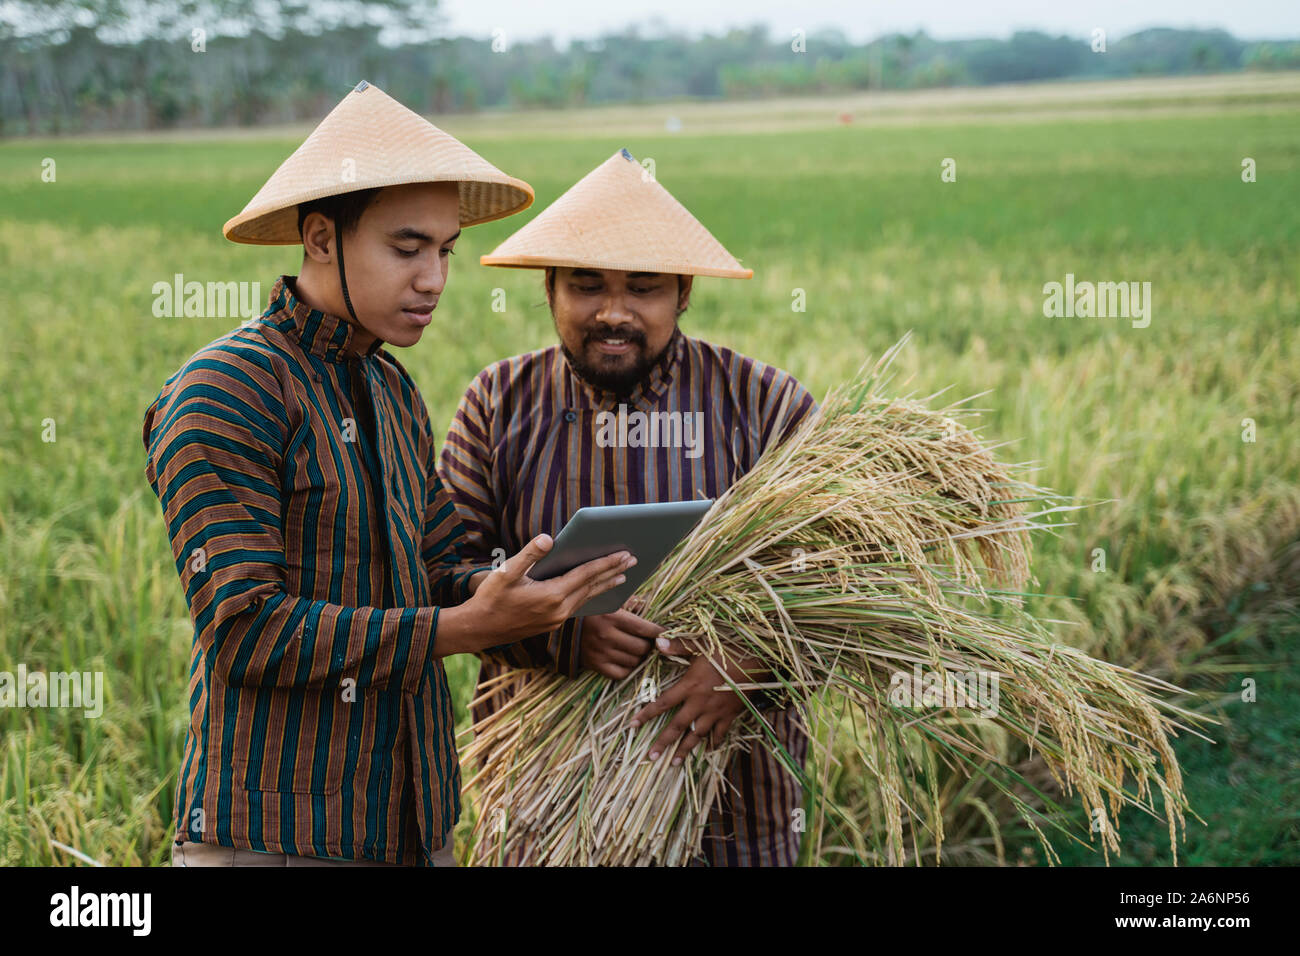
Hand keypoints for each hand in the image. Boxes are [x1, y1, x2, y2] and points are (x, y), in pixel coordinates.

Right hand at [435, 535, 634, 655]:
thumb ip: (529, 554)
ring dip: (605, 585)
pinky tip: (596, 591)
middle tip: (633, 560)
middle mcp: (559, 610)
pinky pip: (579, 606)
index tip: (624, 554)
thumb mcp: (506, 572)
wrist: (479, 629)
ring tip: (623, 576)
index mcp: (551, 595)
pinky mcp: (552, 624)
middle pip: (592, 587)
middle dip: (613, 572)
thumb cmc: (490, 598)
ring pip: (587, 598)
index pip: (586, 575)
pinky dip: (591, 596)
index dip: (606, 563)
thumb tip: (549, 538)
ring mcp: (556, 619)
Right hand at [579, 609, 663, 678]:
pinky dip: (627, 668)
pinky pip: (622, 673)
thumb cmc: (593, 612)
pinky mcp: (596, 666)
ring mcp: (601, 652)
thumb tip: (650, 608)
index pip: (644, 629)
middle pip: (642, 648)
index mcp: (612, 616)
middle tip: (647, 642)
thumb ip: (631, 602)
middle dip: (648, 645)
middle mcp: (606, 635)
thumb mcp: (610, 601)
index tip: (664, 633)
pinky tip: (625, 659)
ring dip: (638, 657)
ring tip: (635, 649)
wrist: (566, 630)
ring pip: (634, 661)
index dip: (658, 633)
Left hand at [630, 639, 767, 765]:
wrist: (758, 662)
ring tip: (674, 763)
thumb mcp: (701, 645)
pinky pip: (720, 733)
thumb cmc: (728, 651)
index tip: (632, 725)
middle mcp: (700, 703)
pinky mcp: (730, 715)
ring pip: (697, 735)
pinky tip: (708, 750)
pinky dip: (713, 743)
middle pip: (677, 726)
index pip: (663, 703)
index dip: (647, 714)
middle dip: (663, 743)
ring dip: (685, 749)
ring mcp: (715, 712)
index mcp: (690, 686)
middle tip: (650, 758)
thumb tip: (657, 642)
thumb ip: (678, 646)